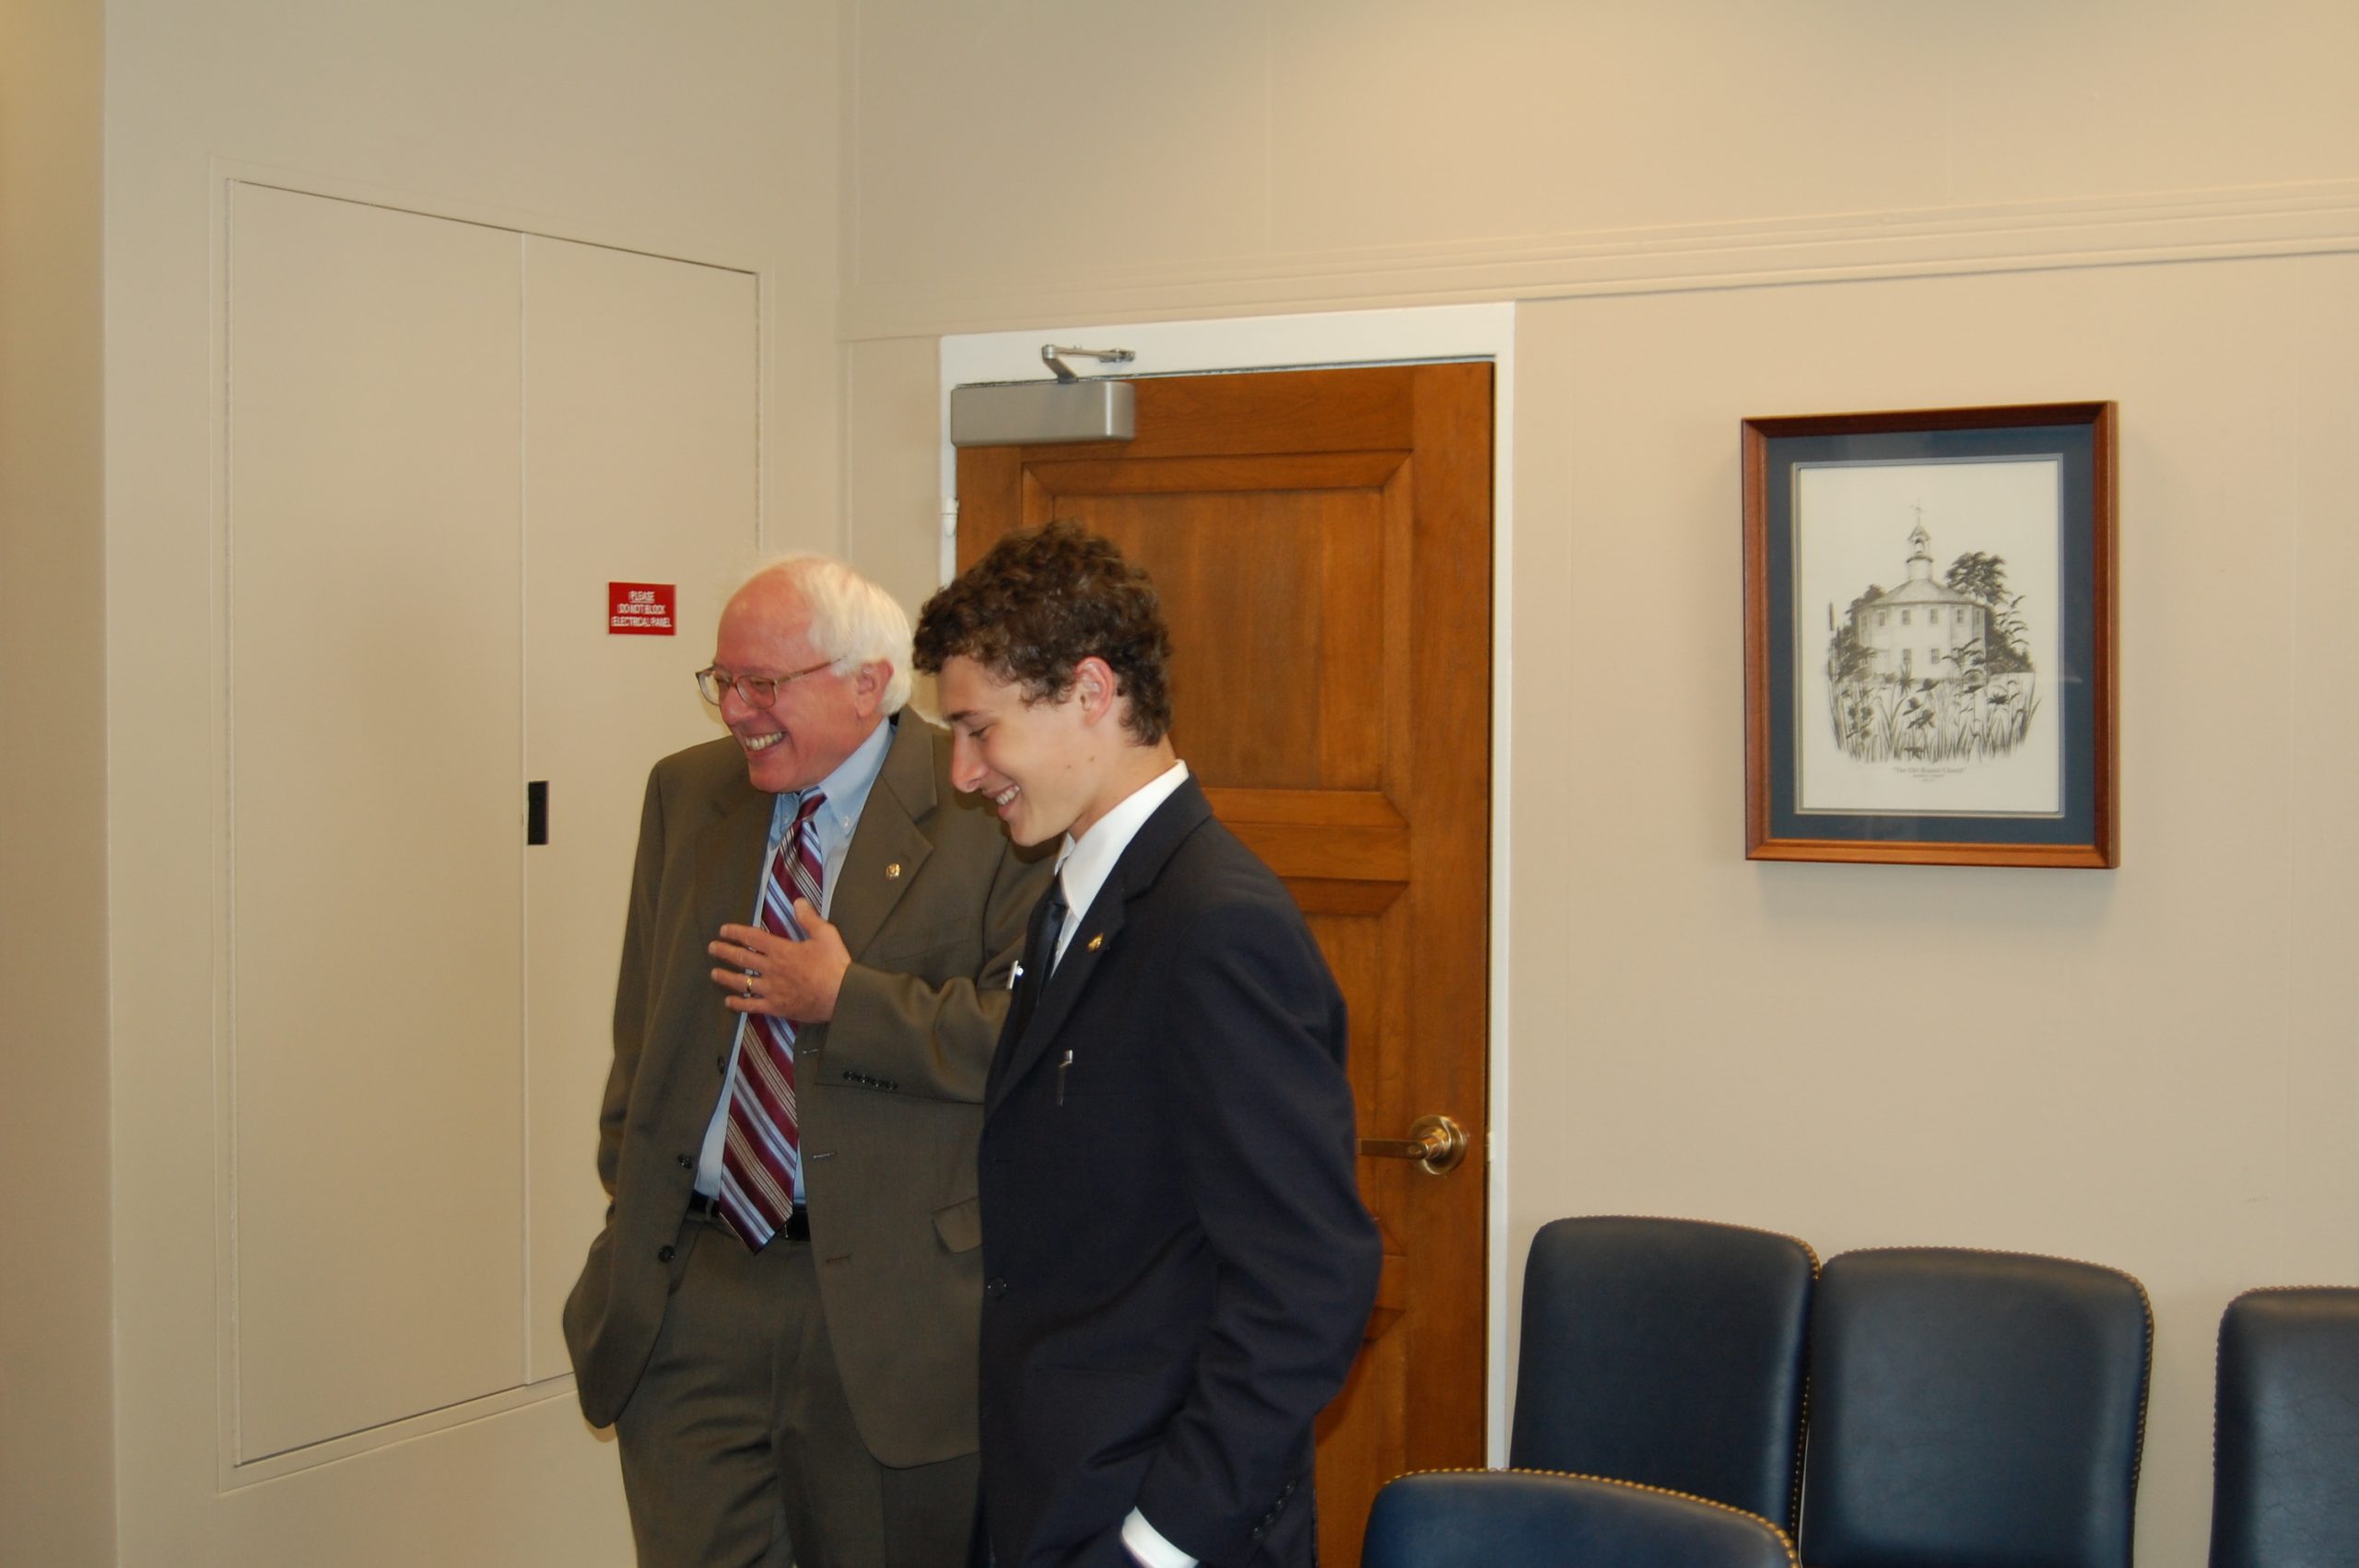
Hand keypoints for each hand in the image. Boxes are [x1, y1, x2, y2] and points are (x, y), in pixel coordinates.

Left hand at [709, 901, 850, 1021]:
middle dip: (724, 951)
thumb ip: (808, 918)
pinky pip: (751, 1006)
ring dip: (725, 977)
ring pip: (741, 982)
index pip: (752, 938)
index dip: (735, 932)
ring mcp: (771, 990)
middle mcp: (771, 969)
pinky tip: (729, 1002)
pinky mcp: (776, 1007)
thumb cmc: (835, 965)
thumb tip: (798, 902)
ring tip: (714, 973)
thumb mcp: (826, 934)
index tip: (723, 930)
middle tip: (712, 948)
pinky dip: (738, 1004)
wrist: (842, 996)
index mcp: (781, 950)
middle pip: (741, 958)